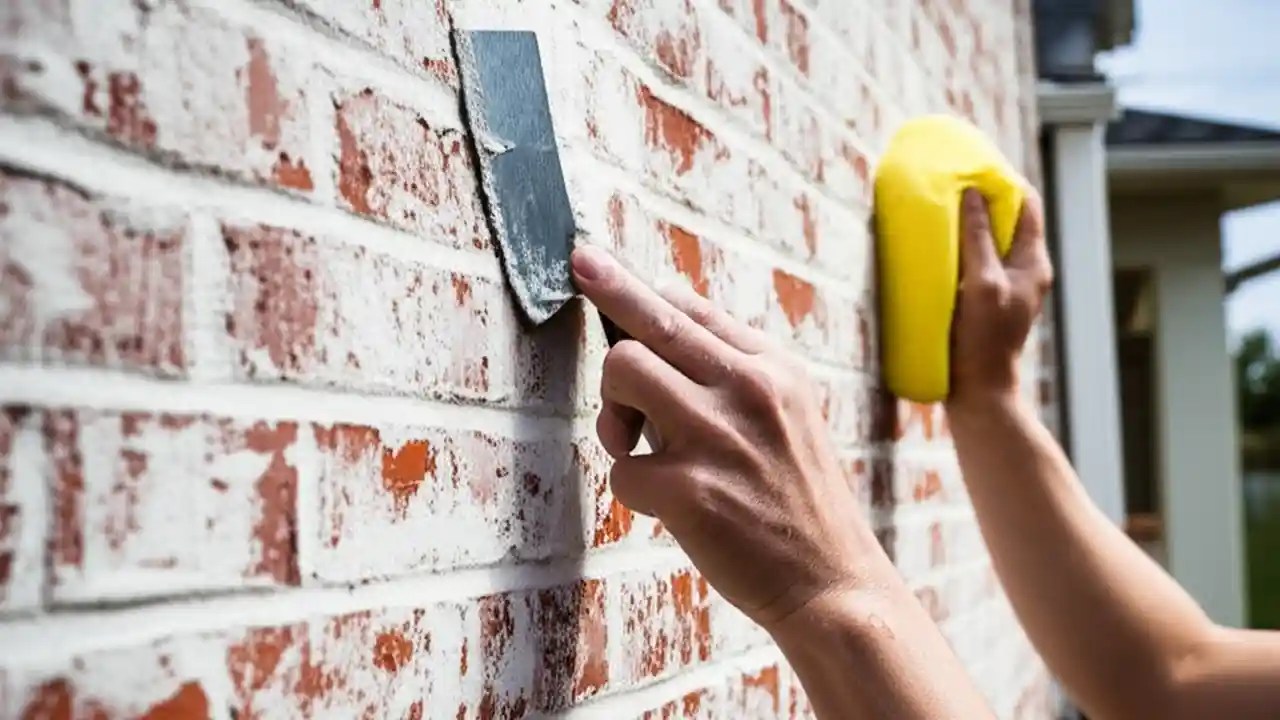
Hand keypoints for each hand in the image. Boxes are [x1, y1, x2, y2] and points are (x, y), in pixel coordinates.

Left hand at [570, 246, 891, 629]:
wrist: (832, 582)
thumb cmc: (798, 498)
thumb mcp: (790, 414)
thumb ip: (735, 368)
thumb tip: (664, 313)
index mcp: (773, 369)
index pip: (689, 306)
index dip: (632, 283)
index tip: (591, 260)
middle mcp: (748, 389)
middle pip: (648, 320)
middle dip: (605, 297)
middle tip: (580, 272)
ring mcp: (717, 436)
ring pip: (622, 372)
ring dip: (612, 410)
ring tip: (633, 442)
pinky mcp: (689, 490)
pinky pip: (621, 466)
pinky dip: (634, 487)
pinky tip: (667, 504)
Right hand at [949, 187, 1052, 410]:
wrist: (979, 392)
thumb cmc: (983, 339)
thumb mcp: (981, 283)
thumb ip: (977, 239)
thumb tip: (973, 194)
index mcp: (1032, 263)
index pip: (1027, 204)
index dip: (1004, 181)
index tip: (975, 164)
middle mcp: (1024, 271)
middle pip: (1008, 219)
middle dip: (983, 198)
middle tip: (952, 181)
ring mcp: (1005, 286)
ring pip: (990, 240)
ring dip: (969, 222)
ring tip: (941, 208)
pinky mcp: (986, 301)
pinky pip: (976, 261)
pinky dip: (960, 246)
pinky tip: (938, 245)